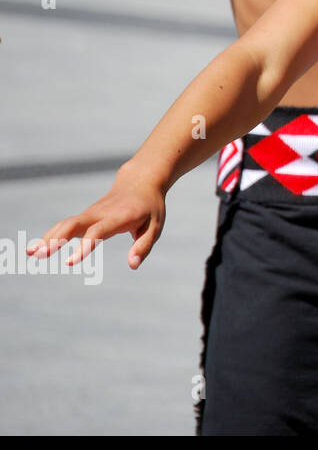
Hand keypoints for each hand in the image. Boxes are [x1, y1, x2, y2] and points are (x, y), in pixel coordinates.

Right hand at [26, 170, 165, 268]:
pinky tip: (37, 249)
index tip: (70, 263)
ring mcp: (90, 213)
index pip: (97, 232)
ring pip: (65, 224)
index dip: (84, 247)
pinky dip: (50, 236)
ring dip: (47, 238)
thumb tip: (133, 265)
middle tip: (39, 256)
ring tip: (30, 255)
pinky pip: (65, 226)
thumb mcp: (155, 226)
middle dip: (55, 239)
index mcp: (118, 217)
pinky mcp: (85, 217)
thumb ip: (144, 246)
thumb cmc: (150, 208)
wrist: (140, 183)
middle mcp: (100, 214)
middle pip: (72, 224)